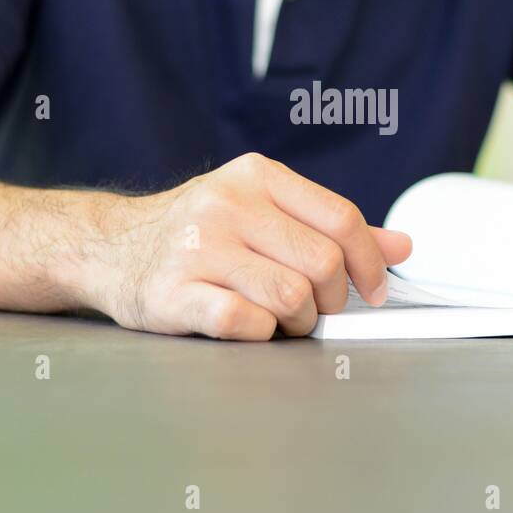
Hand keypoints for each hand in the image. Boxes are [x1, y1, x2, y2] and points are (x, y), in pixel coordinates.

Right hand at [71, 153, 411, 339]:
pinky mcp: (172, 294)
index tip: (373, 291)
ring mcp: (196, 249)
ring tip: (280, 320)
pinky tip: (245, 326)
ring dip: (297, 323)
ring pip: (290, 298)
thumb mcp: (263, 211)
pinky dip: (258, 335)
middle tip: (314, 310)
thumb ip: (331, 227)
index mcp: (256, 177)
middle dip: (330, 300)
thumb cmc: (199, 233)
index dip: (368, 262)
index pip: (341, 218)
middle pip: (322, 263)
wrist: (109, 248)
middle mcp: (226, 205)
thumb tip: (404, 247)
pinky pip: (244, 325)